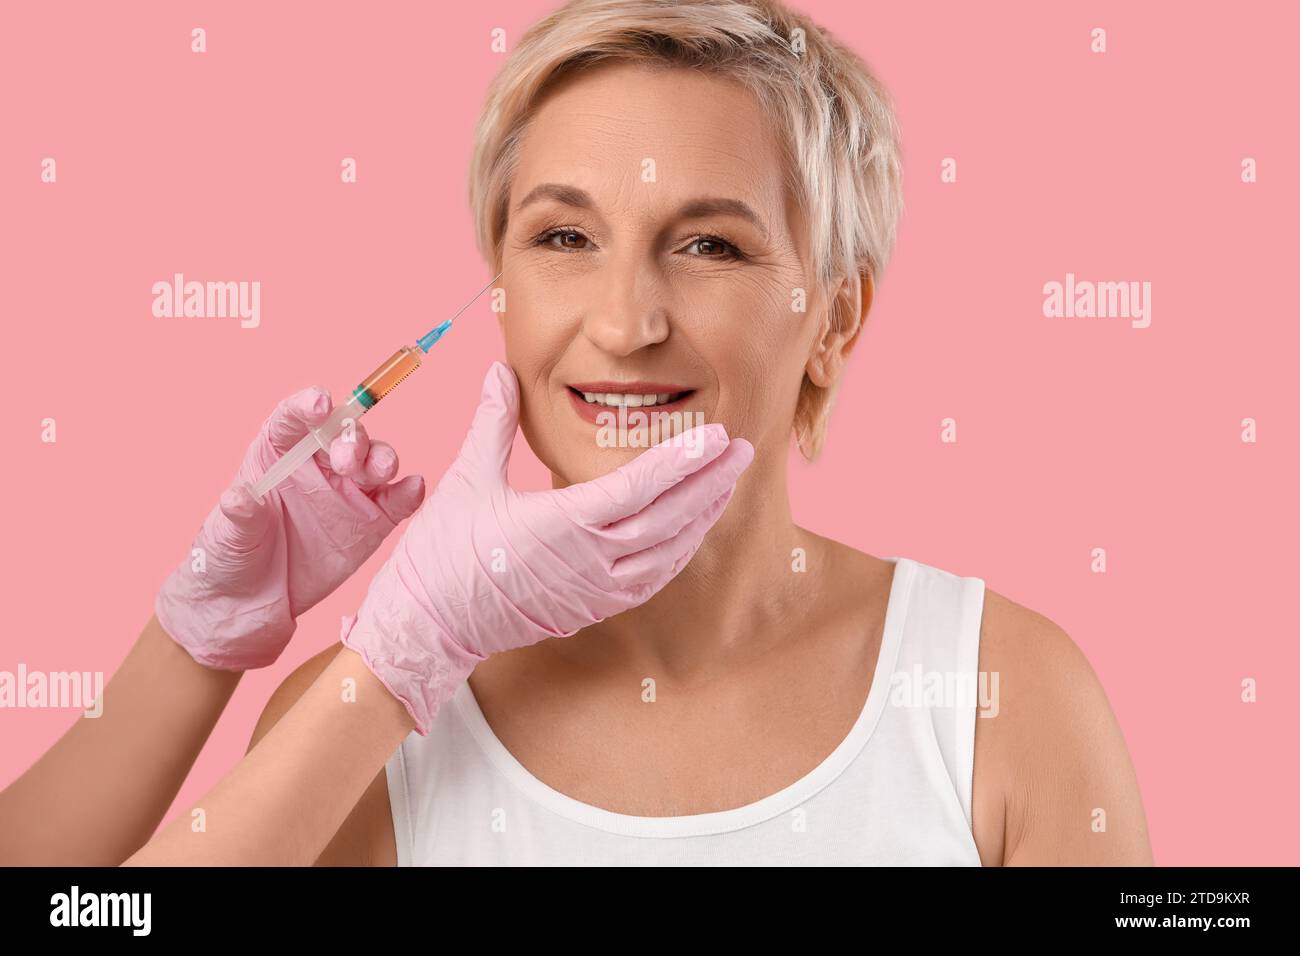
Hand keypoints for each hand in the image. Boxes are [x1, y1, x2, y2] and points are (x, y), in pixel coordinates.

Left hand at [156, 387, 425, 669]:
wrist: (247, 606)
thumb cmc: (230, 559)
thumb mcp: (225, 537)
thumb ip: (239, 516)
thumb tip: (241, 497)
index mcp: (277, 455)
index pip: (295, 419)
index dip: (310, 405)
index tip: (322, 403)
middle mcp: (317, 466)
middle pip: (344, 435)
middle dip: (353, 440)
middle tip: (350, 464)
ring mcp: (348, 493)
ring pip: (376, 461)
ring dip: (383, 460)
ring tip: (380, 474)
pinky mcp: (371, 523)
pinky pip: (397, 501)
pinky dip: (409, 492)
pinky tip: (411, 491)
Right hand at [341, 361, 753, 733]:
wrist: (429, 628)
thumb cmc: (443, 554)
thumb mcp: (466, 479)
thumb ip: (492, 422)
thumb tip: (498, 369)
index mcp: (562, 524)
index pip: (640, 487)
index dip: (683, 461)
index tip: (716, 436)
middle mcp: (590, 560)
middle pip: (669, 517)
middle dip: (710, 482)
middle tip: (741, 448)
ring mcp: (596, 590)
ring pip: (669, 551)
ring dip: (702, 515)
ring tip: (725, 481)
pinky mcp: (594, 607)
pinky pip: (653, 578)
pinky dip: (680, 550)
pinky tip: (693, 529)